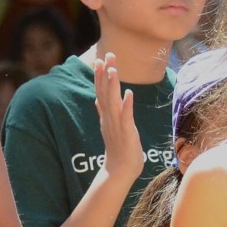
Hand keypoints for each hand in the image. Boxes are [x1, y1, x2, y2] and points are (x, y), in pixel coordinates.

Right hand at [93, 53, 143, 178]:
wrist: (119, 171)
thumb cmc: (118, 149)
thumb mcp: (110, 127)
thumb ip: (104, 112)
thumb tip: (97, 100)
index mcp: (106, 115)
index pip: (101, 91)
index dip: (100, 76)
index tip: (100, 59)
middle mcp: (109, 117)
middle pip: (105, 92)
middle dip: (105, 73)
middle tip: (107, 55)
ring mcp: (116, 124)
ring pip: (112, 101)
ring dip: (112, 85)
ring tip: (113, 69)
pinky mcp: (126, 132)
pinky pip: (126, 117)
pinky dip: (126, 105)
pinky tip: (129, 93)